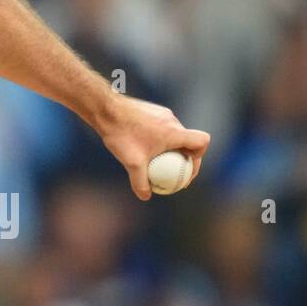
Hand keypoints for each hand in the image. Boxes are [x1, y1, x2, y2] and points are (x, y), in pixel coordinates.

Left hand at [95, 95, 210, 199]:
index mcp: (174, 132)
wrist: (104, 109)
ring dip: (171, 147)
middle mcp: (171, 120)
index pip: (202, 141)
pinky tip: (142, 147)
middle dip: (185, 156)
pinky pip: (162, 127)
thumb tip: (145, 196)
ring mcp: (161, 113)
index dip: (200, 156)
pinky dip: (160, 138)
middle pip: (189, 139)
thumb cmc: (121, 134)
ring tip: (157, 161)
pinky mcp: (151, 110)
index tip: (186, 167)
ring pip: (175, 133)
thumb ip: (140, 181)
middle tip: (175, 171)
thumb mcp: (131, 162)